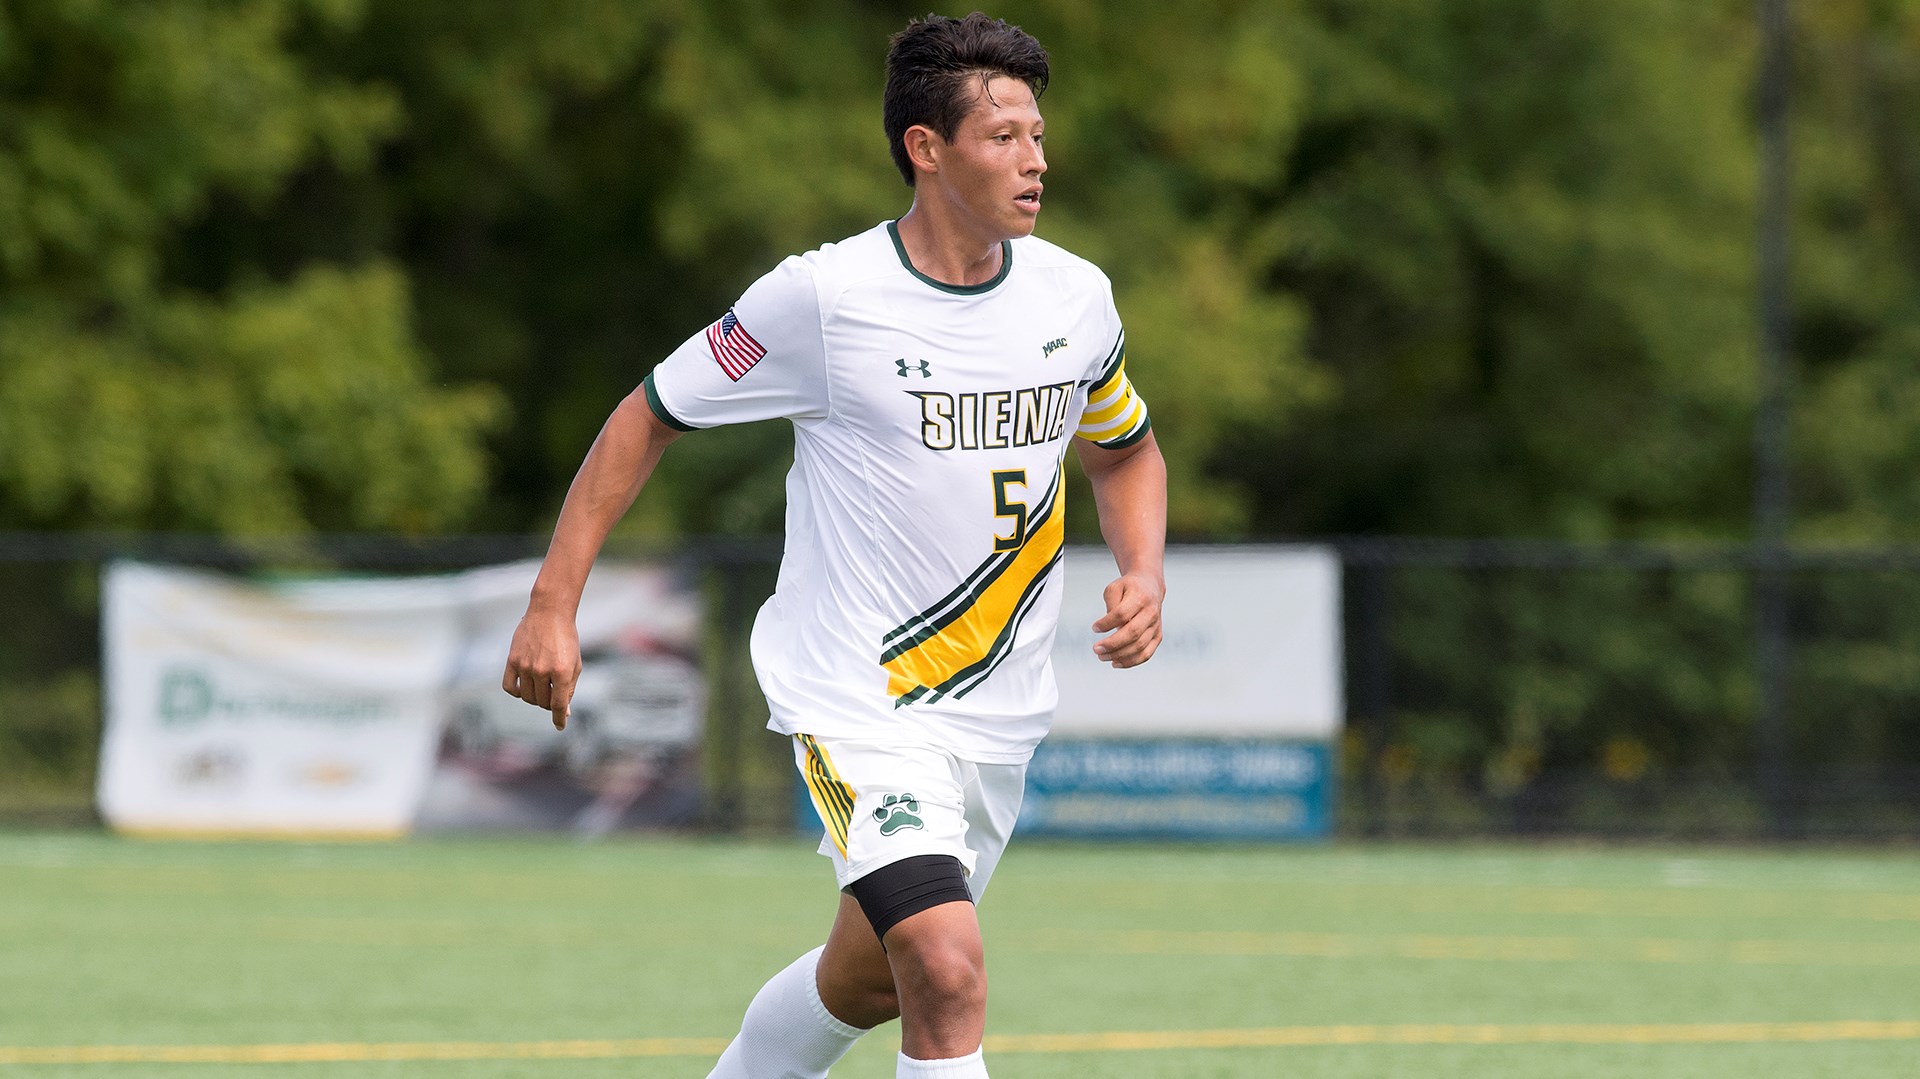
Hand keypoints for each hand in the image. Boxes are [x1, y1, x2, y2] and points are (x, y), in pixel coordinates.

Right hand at [501, 610, 581, 729]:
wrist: (550, 613)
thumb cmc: (566, 639)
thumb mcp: (575, 664)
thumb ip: (569, 689)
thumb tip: (563, 713)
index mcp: (562, 672)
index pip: (558, 706)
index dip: (559, 719)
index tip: (560, 726)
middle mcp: (542, 671)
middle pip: (542, 702)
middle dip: (550, 703)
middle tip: (554, 693)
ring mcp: (525, 666)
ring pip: (527, 697)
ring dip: (535, 698)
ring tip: (542, 687)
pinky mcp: (512, 660)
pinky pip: (510, 687)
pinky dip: (517, 692)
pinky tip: (525, 686)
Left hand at [1091, 572, 1163, 668]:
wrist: (1150, 587)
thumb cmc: (1129, 589)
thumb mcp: (1114, 588)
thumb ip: (1110, 604)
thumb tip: (1109, 627)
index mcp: (1140, 597)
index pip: (1122, 614)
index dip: (1106, 623)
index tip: (1095, 628)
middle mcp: (1151, 612)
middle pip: (1132, 633)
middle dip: (1112, 644)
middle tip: (1096, 649)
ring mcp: (1156, 626)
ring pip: (1139, 646)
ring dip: (1119, 655)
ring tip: (1102, 656)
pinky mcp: (1158, 636)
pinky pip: (1146, 654)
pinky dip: (1131, 662)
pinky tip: (1116, 662)